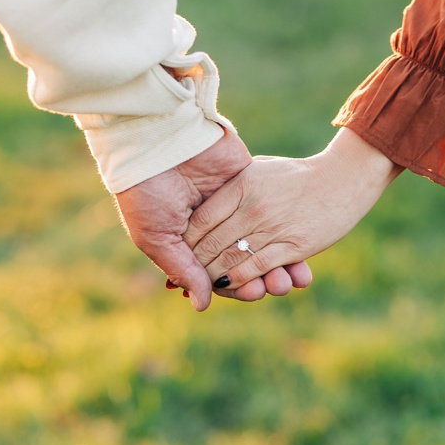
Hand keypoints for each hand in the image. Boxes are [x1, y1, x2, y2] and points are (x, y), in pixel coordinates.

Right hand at [113, 126, 311, 311]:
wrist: (158, 140)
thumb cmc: (145, 192)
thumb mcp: (157, 236)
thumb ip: (183, 270)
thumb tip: (203, 304)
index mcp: (186, 241)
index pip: (216, 272)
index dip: (234, 285)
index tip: (250, 291)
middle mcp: (212, 227)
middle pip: (243, 261)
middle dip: (259, 278)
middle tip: (272, 287)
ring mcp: (233, 205)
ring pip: (262, 242)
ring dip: (277, 263)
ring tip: (288, 277)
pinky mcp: (250, 183)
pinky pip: (274, 215)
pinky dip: (287, 234)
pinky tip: (299, 254)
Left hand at [186, 127, 400, 291]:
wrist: (342, 180)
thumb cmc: (297, 175)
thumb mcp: (259, 169)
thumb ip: (233, 184)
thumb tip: (203, 201)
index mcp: (242, 184)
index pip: (202, 219)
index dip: (186, 240)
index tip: (178, 250)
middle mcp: (253, 207)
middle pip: (212, 243)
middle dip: (195, 263)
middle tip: (185, 274)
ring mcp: (273, 227)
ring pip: (231, 259)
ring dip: (213, 275)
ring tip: (202, 282)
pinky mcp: (293, 245)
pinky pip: (257, 267)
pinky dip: (238, 279)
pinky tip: (227, 285)